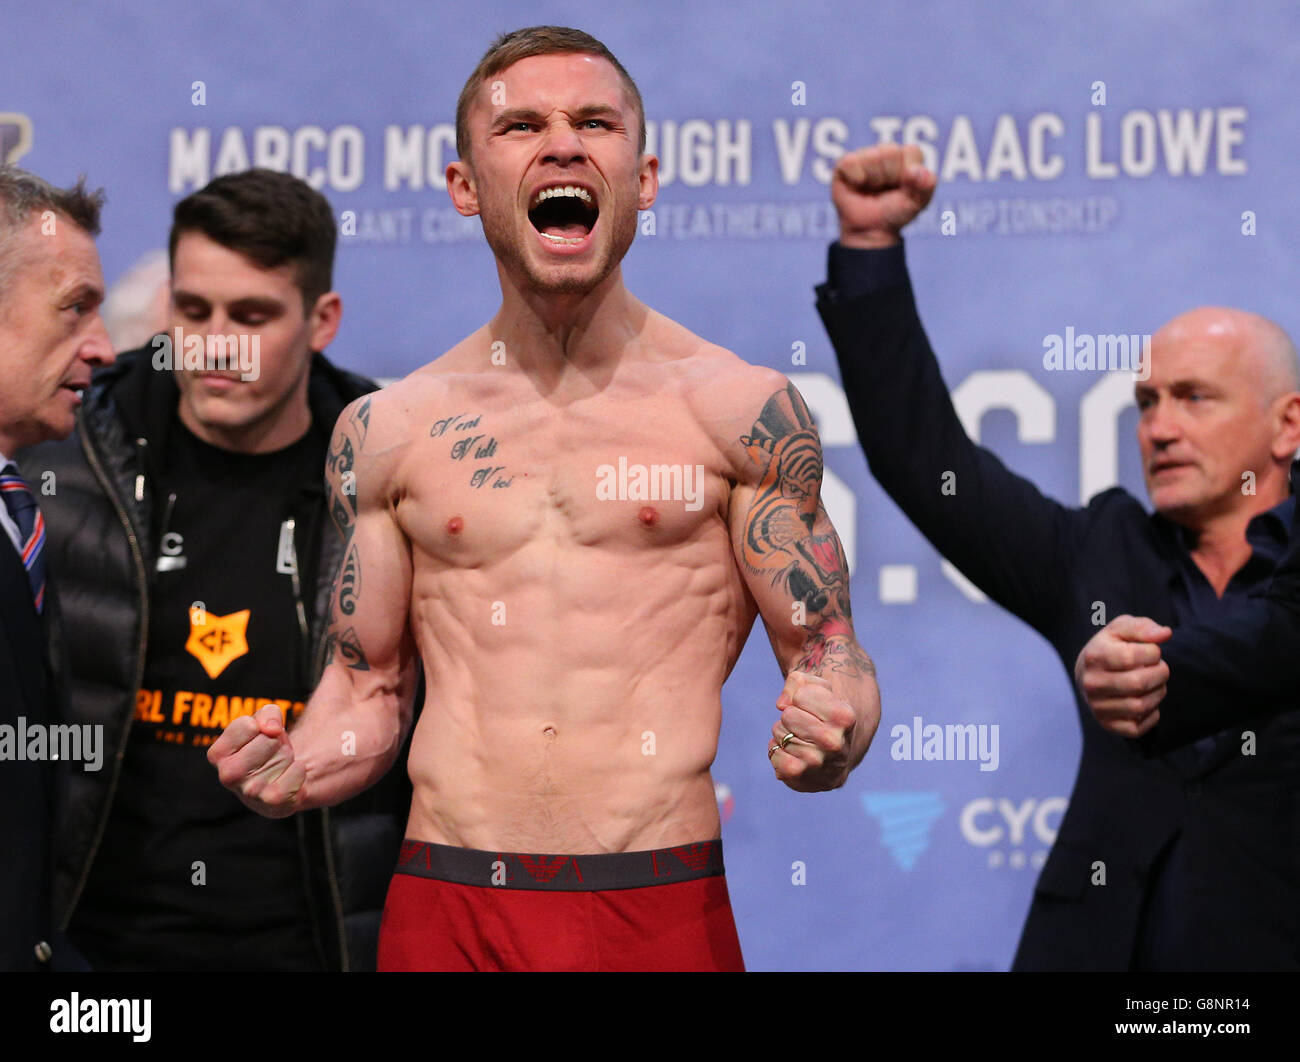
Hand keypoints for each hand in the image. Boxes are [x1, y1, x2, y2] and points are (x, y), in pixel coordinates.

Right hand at [207, 704, 305, 817]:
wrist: (281, 783)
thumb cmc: (266, 749)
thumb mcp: (263, 722)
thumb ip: (267, 713)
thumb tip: (272, 729)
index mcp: (217, 754)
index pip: (247, 725)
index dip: (260, 727)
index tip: (257, 738)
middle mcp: (227, 776)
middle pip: (268, 740)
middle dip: (275, 743)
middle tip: (270, 755)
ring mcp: (249, 792)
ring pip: (284, 755)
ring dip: (287, 757)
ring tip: (277, 768)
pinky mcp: (273, 802)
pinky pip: (297, 772)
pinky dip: (299, 770)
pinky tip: (289, 777)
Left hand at [769, 670, 856, 790]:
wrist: (836, 754)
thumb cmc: (824, 714)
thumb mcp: (818, 688)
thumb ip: (797, 681)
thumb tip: (782, 704)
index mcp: (844, 717)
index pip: (801, 695)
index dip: (802, 698)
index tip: (814, 708)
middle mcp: (835, 743)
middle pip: (788, 715)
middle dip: (791, 716)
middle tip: (806, 725)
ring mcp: (818, 764)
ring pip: (778, 734)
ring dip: (784, 733)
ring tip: (802, 739)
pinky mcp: (801, 779)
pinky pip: (773, 754)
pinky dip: (777, 750)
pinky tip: (793, 753)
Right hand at [831, 143, 936, 248]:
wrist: (871, 230)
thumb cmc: (895, 213)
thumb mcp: (917, 203)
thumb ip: (925, 185)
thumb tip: (916, 171)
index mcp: (907, 157)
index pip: (911, 151)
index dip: (908, 173)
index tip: (905, 188)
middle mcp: (886, 152)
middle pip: (890, 151)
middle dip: (889, 177)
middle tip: (885, 190)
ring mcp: (865, 156)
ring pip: (872, 157)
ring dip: (873, 180)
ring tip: (872, 190)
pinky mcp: (845, 164)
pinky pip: (851, 162)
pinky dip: (855, 178)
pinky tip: (857, 185)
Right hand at [1074, 615, 1172, 737]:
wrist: (1088, 674)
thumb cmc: (1110, 648)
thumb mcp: (1121, 629)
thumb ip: (1142, 627)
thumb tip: (1165, 634)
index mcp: (1093, 657)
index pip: (1131, 657)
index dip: (1153, 653)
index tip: (1152, 651)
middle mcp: (1091, 684)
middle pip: (1138, 683)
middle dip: (1160, 673)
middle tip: (1159, 668)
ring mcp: (1097, 707)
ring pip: (1141, 706)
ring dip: (1158, 693)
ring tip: (1155, 683)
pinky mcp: (1108, 725)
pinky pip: (1139, 727)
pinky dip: (1152, 715)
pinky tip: (1148, 701)